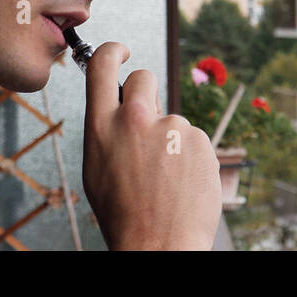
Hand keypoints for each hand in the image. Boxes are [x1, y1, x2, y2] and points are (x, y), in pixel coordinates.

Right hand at [81, 42, 221, 249]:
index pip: (103, 65)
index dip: (113, 51)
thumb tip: (121, 107)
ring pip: (172, 120)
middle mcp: (136, 119)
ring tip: (165, 180)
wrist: (159, 246)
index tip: (122, 52)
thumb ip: (107, 130)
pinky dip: (190, 158)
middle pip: (145, 78)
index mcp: (102, 126)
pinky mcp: (200, 141)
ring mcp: (172, 128)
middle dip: (148, 95)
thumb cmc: (124, 215)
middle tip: (148, 128)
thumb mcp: (96, 168)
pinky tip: (182, 184)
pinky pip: (193, 140)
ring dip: (171, 140)